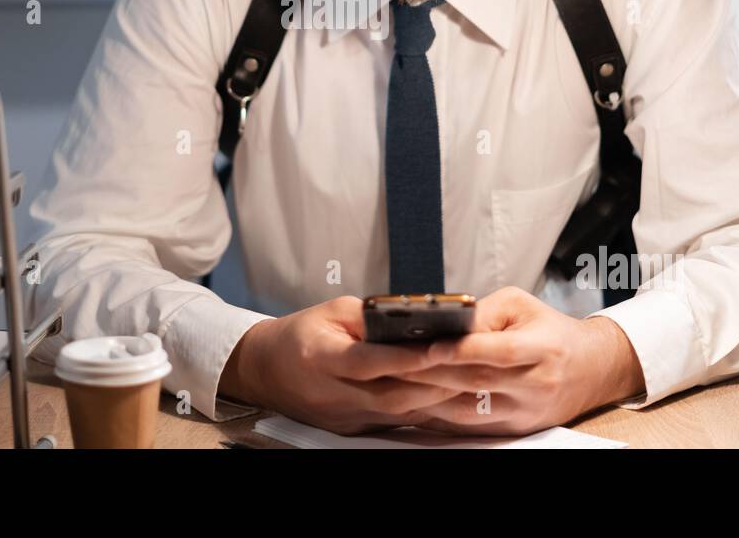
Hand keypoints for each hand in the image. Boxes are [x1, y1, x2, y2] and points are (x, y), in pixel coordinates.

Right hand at [219, 296, 465, 435]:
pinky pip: (395, 421)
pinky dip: (424, 410)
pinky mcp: (353, 427)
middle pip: (391, 395)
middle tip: (472, 368)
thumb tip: (413, 320)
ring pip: (399, 413)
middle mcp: (333, 394)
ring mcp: (343, 416)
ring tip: (472, 385)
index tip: (440, 347)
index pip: (368, 362)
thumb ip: (371, 318)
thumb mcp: (331, 312)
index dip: (405, 358)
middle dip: (434, 383)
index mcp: (320, 359)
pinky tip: (451, 400)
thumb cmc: (300, 334)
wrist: (265, 370)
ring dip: (437, 400)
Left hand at [395, 286, 644, 435]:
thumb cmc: (549, 330)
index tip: (431, 347)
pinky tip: (414, 404)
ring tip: (395, 383)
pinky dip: (441, 416)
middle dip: (432, 374)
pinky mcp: (516, 429)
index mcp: (543, 349)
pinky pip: (472, 427)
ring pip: (470, 411)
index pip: (501, 351)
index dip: (464, 350)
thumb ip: (483, 313)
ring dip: (429, 398)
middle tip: (394, 363)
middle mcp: (536, 385)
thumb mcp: (522, 305)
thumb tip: (443, 325)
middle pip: (478, 383)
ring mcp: (525, 412)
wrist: (592, 369)